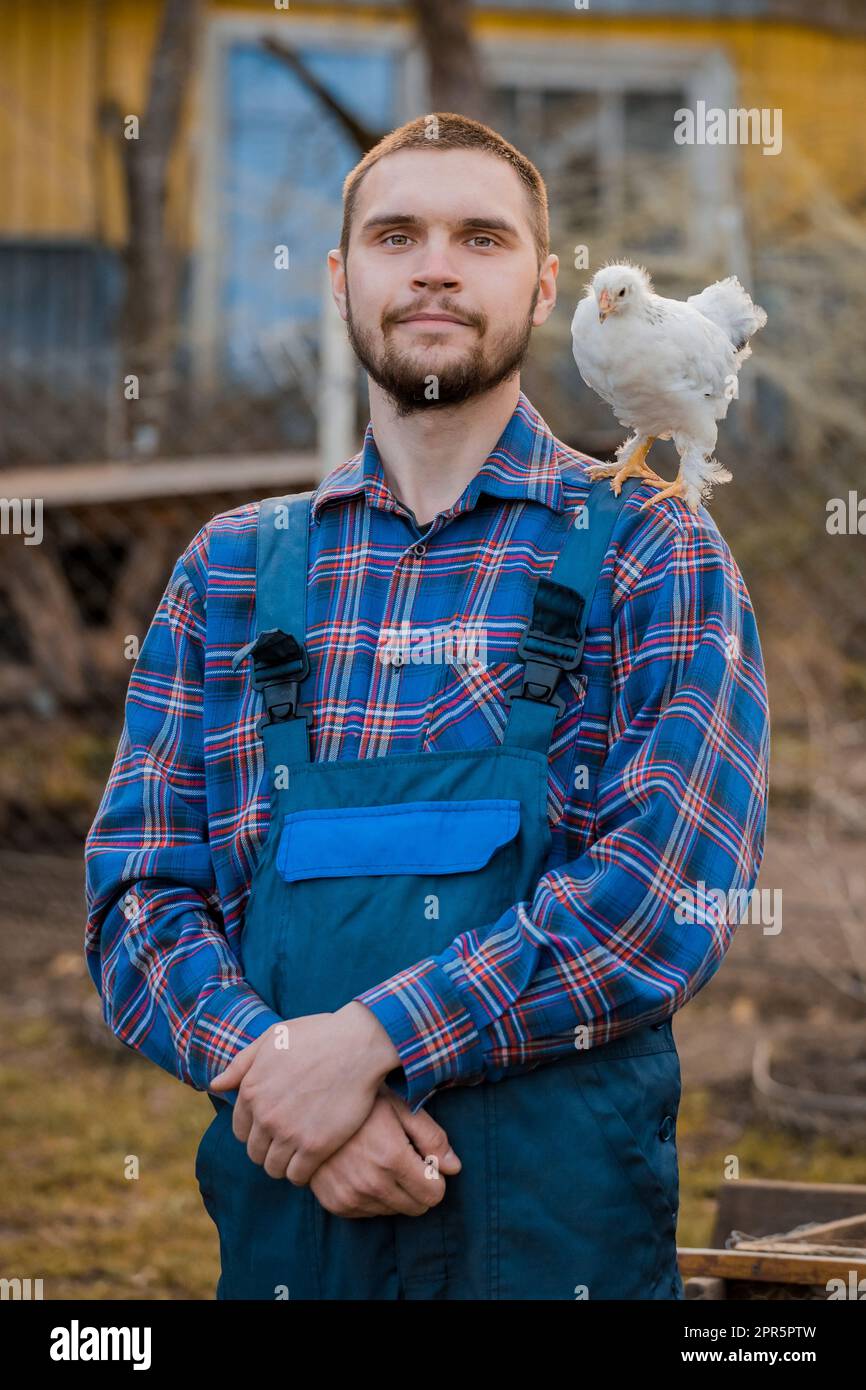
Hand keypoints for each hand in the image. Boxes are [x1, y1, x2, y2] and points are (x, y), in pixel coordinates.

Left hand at [209, 1003, 400, 1185]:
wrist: (358, 1044)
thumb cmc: (317, 1035)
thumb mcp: (273, 1038)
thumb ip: (241, 1063)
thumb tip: (216, 1085)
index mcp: (251, 1090)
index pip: (240, 1130)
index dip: (256, 1130)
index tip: (273, 1127)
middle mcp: (265, 1115)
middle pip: (255, 1152)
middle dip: (268, 1149)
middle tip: (289, 1140)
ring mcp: (289, 1133)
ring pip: (273, 1168)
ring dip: (284, 1164)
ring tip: (300, 1152)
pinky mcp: (315, 1146)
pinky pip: (297, 1176)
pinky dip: (302, 1173)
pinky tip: (313, 1160)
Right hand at [310, 1085, 461, 1217]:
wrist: (310, 1108)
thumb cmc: (363, 1102)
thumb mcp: (402, 1107)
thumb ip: (432, 1137)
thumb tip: (454, 1168)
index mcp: (391, 1158)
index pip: (434, 1194)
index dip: (434, 1176)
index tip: (423, 1158)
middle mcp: (371, 1183)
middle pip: (416, 1208)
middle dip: (417, 1186)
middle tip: (402, 1158)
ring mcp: (351, 1197)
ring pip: (393, 1211)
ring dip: (394, 1191)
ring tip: (379, 1159)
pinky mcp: (336, 1204)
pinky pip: (369, 1213)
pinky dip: (372, 1196)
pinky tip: (362, 1169)